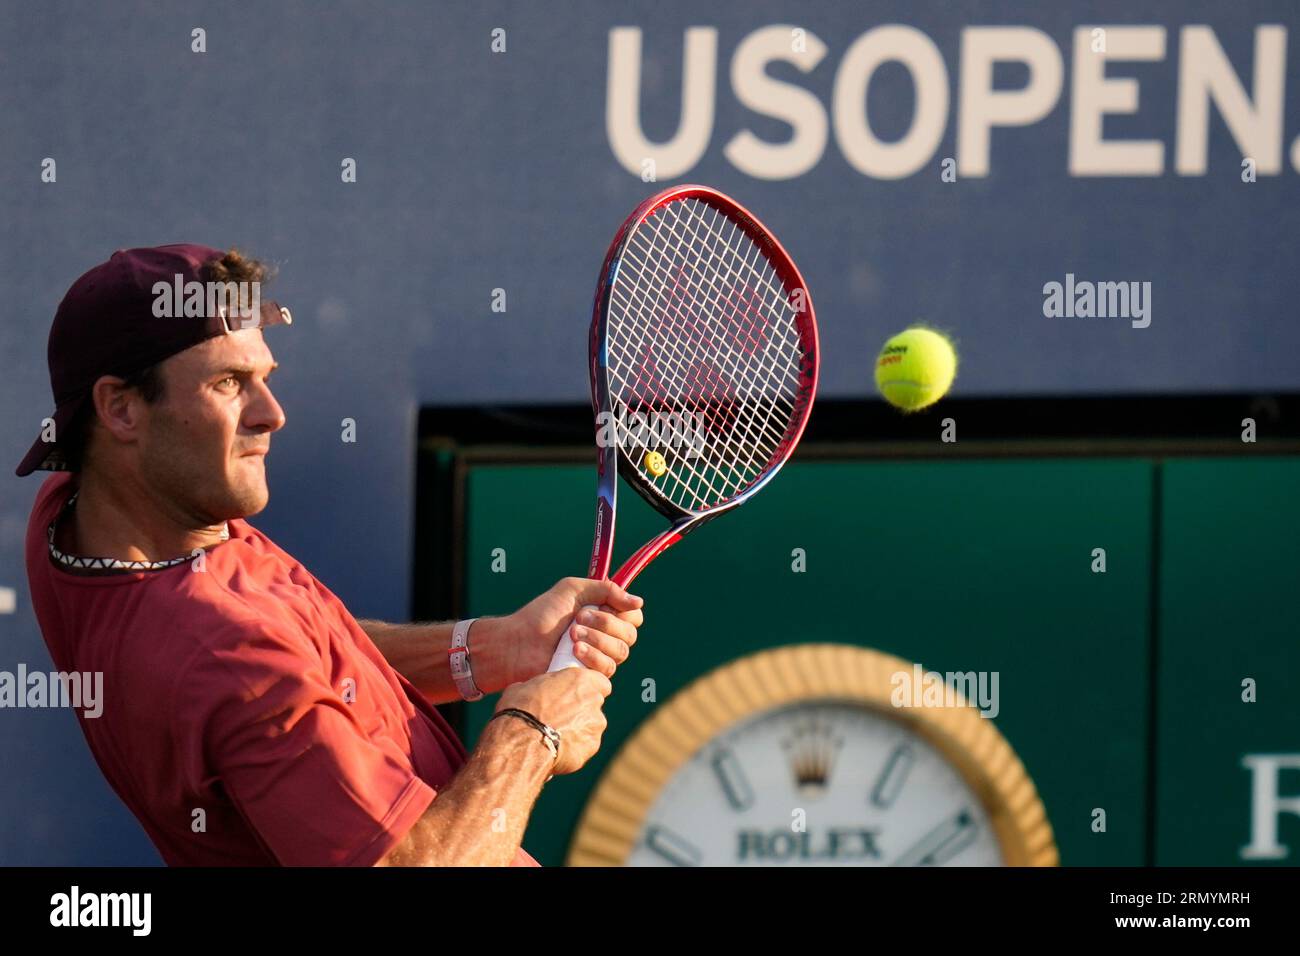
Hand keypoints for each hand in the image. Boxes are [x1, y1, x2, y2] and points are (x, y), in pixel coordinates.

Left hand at [493, 578, 643, 685]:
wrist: (519, 643)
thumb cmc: (542, 615)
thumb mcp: (573, 591)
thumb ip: (606, 590)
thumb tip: (639, 602)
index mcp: (602, 615)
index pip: (633, 616)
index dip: (624, 611)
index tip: (602, 605)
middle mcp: (604, 637)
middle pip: (630, 634)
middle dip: (605, 624)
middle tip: (578, 619)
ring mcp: (598, 658)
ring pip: (621, 651)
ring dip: (597, 640)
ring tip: (572, 636)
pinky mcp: (590, 677)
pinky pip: (608, 669)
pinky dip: (593, 656)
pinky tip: (574, 652)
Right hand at [497, 667, 612, 775]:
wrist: (521, 742)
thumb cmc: (520, 710)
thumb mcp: (525, 687)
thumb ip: (542, 687)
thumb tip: (536, 692)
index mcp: (581, 679)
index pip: (599, 681)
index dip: (587, 688)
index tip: (575, 694)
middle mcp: (593, 699)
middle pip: (595, 703)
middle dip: (582, 709)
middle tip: (561, 716)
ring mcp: (595, 724)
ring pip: (592, 725)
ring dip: (579, 729)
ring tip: (556, 736)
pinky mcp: (592, 746)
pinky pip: (586, 744)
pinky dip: (576, 746)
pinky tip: (558, 749)